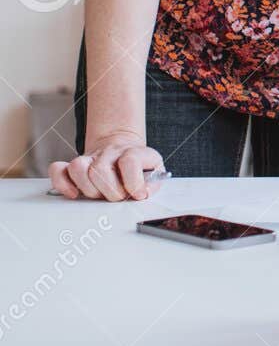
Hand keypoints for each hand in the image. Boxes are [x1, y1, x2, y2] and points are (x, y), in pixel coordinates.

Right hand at [48, 129, 164, 200]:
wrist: (124, 149)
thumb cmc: (139, 166)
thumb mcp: (155, 171)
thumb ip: (153, 182)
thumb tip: (143, 192)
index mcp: (132, 152)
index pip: (130, 161)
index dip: (134, 182)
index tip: (138, 194)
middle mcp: (109, 153)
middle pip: (100, 169)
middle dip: (110, 191)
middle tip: (118, 196)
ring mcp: (90, 158)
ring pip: (78, 167)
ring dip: (89, 189)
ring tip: (100, 195)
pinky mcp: (73, 166)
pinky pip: (58, 170)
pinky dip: (63, 184)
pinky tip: (75, 194)